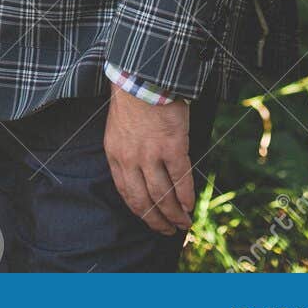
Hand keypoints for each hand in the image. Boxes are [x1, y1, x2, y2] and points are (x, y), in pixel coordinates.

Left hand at [103, 84, 194, 235]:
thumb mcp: (118, 130)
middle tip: (168, 231)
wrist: (143, 76)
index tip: (150, 222)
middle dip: (157, 221)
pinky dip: (187, 196)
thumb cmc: (133, 100)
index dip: (141, 213)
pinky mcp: (173, 147)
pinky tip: (191, 204)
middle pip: (144, 202)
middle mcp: (131, 160)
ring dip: (175, 214)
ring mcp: (152, 155)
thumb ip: (126, 153)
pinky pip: (181, 179)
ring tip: (183, 223)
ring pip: (163, 195)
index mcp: (116, 156)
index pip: (126, 195)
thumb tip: (142, 175)